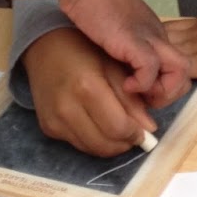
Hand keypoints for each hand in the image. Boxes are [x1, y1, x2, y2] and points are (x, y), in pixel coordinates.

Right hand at [22, 28, 157, 156]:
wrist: (46, 47)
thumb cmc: (84, 50)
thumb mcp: (114, 66)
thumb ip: (132, 99)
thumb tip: (149, 129)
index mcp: (86, 86)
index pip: (118, 127)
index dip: (136, 134)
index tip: (144, 130)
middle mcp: (66, 107)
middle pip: (105, 145)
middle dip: (124, 143)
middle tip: (133, 133)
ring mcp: (54, 120)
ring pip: (92, 149)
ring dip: (110, 145)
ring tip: (117, 128)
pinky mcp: (48, 127)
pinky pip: (78, 145)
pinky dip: (93, 140)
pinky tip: (97, 124)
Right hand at [57, 0, 190, 109]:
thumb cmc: (91, 2)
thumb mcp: (113, 31)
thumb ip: (123, 51)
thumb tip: (123, 78)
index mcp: (154, 35)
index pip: (179, 68)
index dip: (166, 87)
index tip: (143, 94)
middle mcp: (157, 36)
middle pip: (186, 71)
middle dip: (168, 93)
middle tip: (143, 99)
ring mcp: (148, 36)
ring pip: (180, 70)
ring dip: (161, 91)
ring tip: (136, 92)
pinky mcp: (132, 38)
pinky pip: (151, 67)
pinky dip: (142, 83)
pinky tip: (124, 83)